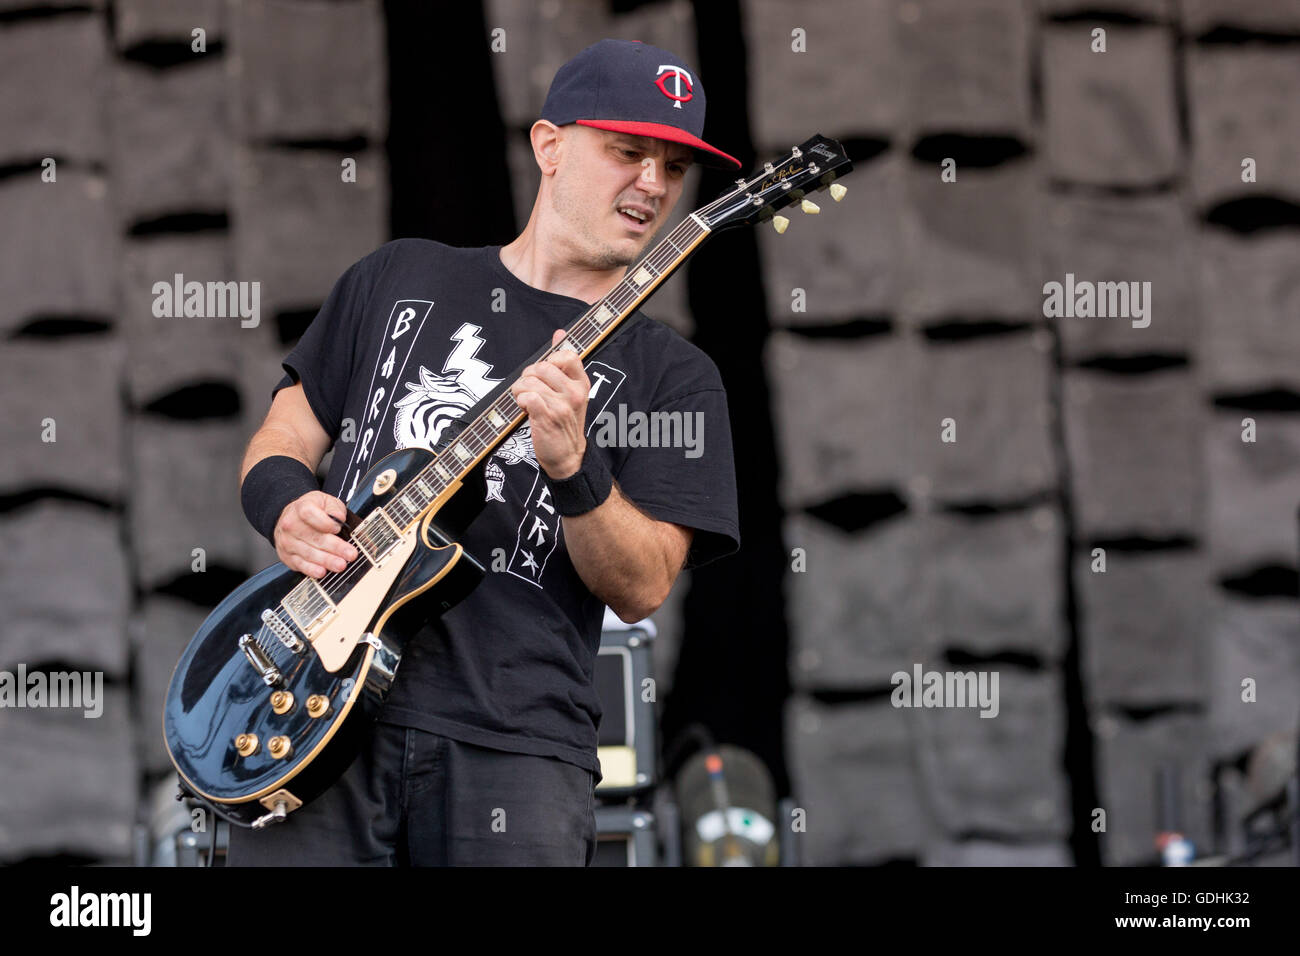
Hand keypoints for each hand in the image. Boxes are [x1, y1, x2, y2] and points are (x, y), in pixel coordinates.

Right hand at [273, 490, 358, 578]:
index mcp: (300, 508)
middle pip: (313, 537)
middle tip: (350, 554)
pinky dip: (311, 569)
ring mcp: (287, 542)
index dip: (324, 522)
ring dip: (327, 560)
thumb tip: (338, 518)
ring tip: (341, 564)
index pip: (309, 514)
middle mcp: (290, 525)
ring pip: (309, 553)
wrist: (291, 518)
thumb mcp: (326, 502)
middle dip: (335, 547)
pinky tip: (322, 572)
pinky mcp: (287, 556)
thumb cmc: (313, 510)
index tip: (338, 528)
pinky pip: (300, 564)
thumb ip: (334, 508)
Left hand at [511, 328, 590, 478]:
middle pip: (541, 367)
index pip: (567, 355)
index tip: (545, 376)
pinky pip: (526, 396)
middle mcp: (575, 393)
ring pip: (529, 382)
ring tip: (528, 402)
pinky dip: (520, 402)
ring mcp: (562, 406)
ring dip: (521, 391)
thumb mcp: (570, 391)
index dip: (549, 361)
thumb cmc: (565, 422)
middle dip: (528, 377)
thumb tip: (559, 332)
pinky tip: (525, 409)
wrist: (567, 456)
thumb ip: (564, 361)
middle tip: (531, 391)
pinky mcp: (547, 417)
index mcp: (582, 383)